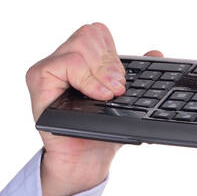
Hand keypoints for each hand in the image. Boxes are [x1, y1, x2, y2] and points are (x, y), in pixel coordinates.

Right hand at [25, 23, 163, 195]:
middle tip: (118, 89)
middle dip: (109, 62)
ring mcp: (49, 68)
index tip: (122, 80)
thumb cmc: (99, 134)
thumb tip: (157, 53)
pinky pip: (67, 63)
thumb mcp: (124, 103)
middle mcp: (62, 60)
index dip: (112, 53)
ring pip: (80, 46)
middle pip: (88, 34)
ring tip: (109, 95)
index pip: (96, 33)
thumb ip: (138, 78)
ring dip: (100, 71)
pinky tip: (99, 95)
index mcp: (81, 60)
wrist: (86, 162)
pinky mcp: (39, 78)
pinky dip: (88, 77)